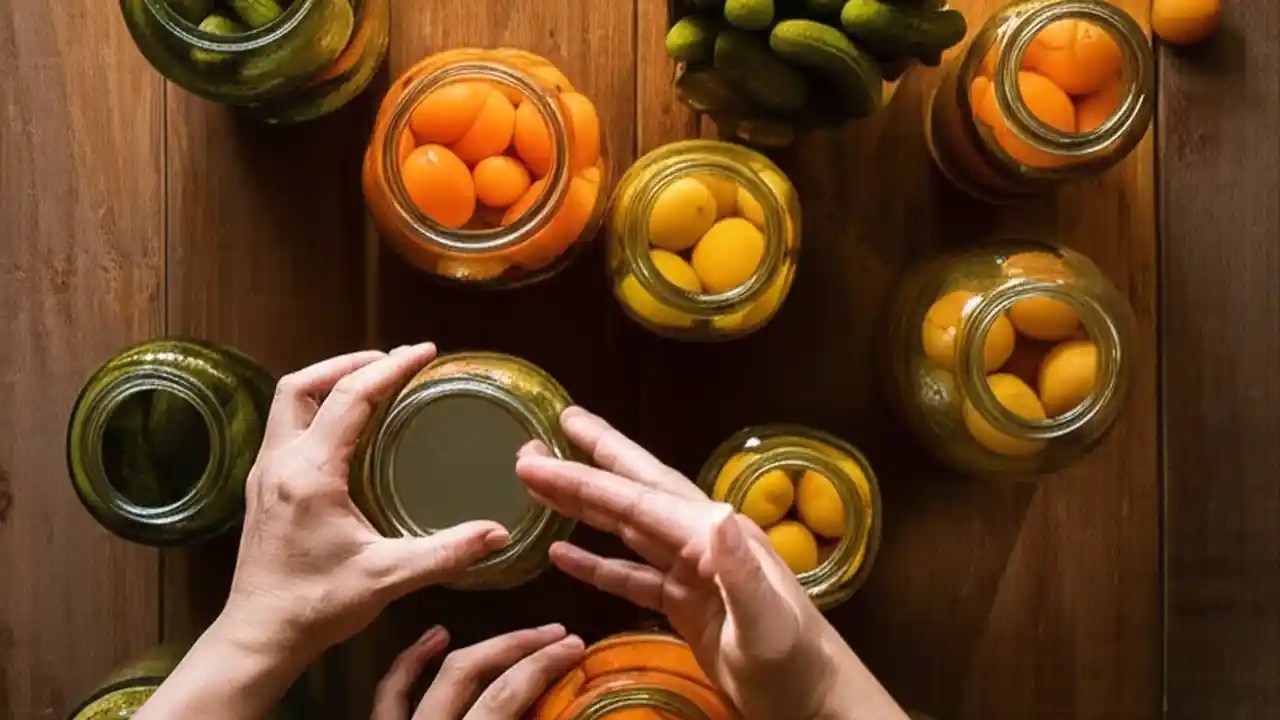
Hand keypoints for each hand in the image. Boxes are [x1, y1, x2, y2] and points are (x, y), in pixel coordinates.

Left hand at [138, 345, 509, 719]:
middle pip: (302, 385)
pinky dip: (317, 410)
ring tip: (371, 382)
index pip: (349, 397)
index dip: (389, 368)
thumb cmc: (316, 607)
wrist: (260, 637)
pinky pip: (286, 428)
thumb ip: (445, 552)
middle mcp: (279, 464)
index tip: (423, 352)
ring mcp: (264, 475)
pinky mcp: (263, 490)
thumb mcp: (388, 577)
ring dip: (327, 383)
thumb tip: (497, 534)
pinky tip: (346, 428)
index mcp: (309, 474)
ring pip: (288, 403)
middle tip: (392, 361)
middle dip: (349, 363)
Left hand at [371, 625, 583, 719]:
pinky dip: (412, 662)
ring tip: (517, 634)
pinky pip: (389, 695)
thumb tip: (565, 710)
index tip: (574, 645)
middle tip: (557, 633)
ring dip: (478, 647)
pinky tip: (436, 635)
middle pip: (473, 672)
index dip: (543, 666)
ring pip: (437, 674)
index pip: (505, 695)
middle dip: (519, 647)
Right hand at [515, 407, 906, 719]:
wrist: (813, 704)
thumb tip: (720, 514)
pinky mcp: (684, 603)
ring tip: (543, 482)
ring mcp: (692, 571)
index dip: (586, 477)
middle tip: (550, 429)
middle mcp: (702, 540)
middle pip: (638, 491)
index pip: (640, 499)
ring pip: (629, 527)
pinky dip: (597, 563)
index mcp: (716, 535)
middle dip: (593, 461)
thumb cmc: (794, 664)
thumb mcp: (768, 621)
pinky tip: (564, 553)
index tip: (539, 455)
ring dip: (586, 505)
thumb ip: (742, 570)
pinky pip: (632, 575)